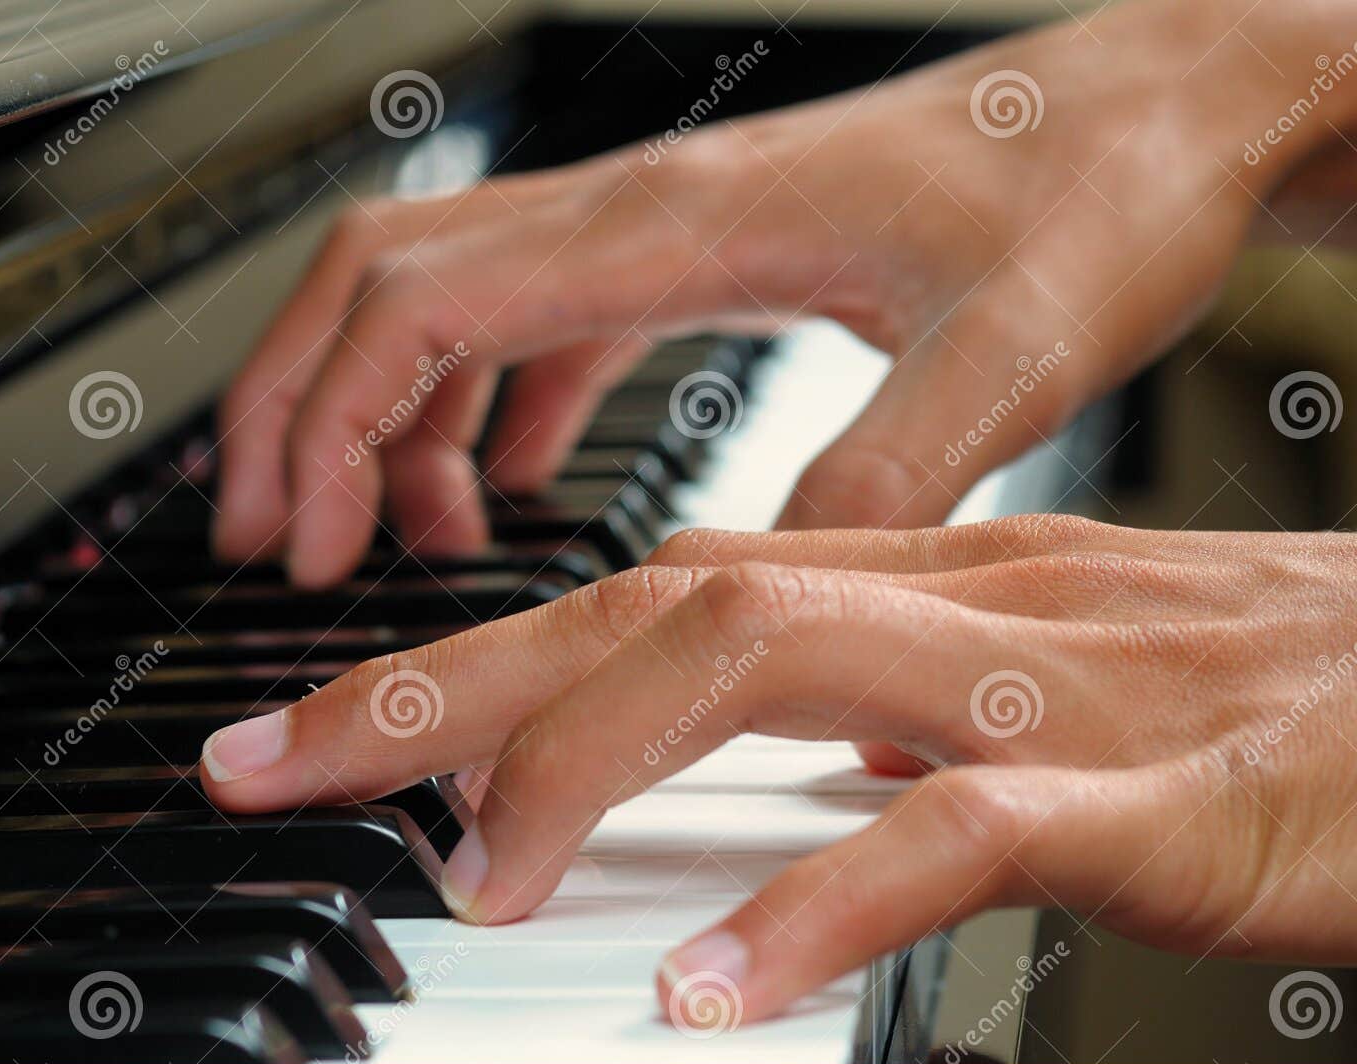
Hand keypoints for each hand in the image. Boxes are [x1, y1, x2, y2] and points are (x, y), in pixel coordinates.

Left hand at [201, 515, 1356, 1024]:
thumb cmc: (1232, 699)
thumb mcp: (1013, 698)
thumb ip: (875, 719)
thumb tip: (762, 771)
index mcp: (905, 590)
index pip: (639, 596)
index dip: (465, 661)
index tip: (323, 738)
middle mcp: (937, 607)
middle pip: (646, 603)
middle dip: (446, 687)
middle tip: (284, 769)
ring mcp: (1029, 688)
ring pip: (760, 658)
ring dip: (591, 760)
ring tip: (483, 874)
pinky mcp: (1137, 791)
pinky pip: (949, 832)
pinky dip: (814, 903)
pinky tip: (707, 984)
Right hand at [212, 0, 1356, 585]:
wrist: (1161, 107)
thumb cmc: (1093, 189)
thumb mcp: (1010, 348)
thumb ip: (887, 465)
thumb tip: (761, 588)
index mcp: (672, 225)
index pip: (417, 305)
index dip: (323, 424)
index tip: (297, 544)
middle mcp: (638, 210)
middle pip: (381, 282)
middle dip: (295, 408)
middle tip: (272, 542)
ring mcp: (657, 228)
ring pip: (443, 297)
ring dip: (379, 413)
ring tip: (374, 539)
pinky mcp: (695, 256)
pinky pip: (537, 326)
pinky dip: (481, 409)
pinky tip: (502, 486)